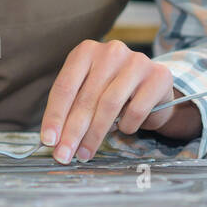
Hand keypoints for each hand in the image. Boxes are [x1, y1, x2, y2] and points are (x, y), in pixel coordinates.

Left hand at [40, 40, 200, 162]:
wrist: (153, 91)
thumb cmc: (114, 93)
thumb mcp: (88, 95)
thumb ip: (71, 110)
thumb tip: (53, 140)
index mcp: (86, 51)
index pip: (65, 87)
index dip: (55, 116)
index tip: (48, 141)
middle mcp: (111, 51)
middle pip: (85, 98)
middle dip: (72, 132)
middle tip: (64, 155)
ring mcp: (136, 61)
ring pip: (109, 105)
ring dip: (95, 134)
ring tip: (86, 152)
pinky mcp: (158, 76)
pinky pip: (136, 110)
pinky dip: (126, 126)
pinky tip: (124, 129)